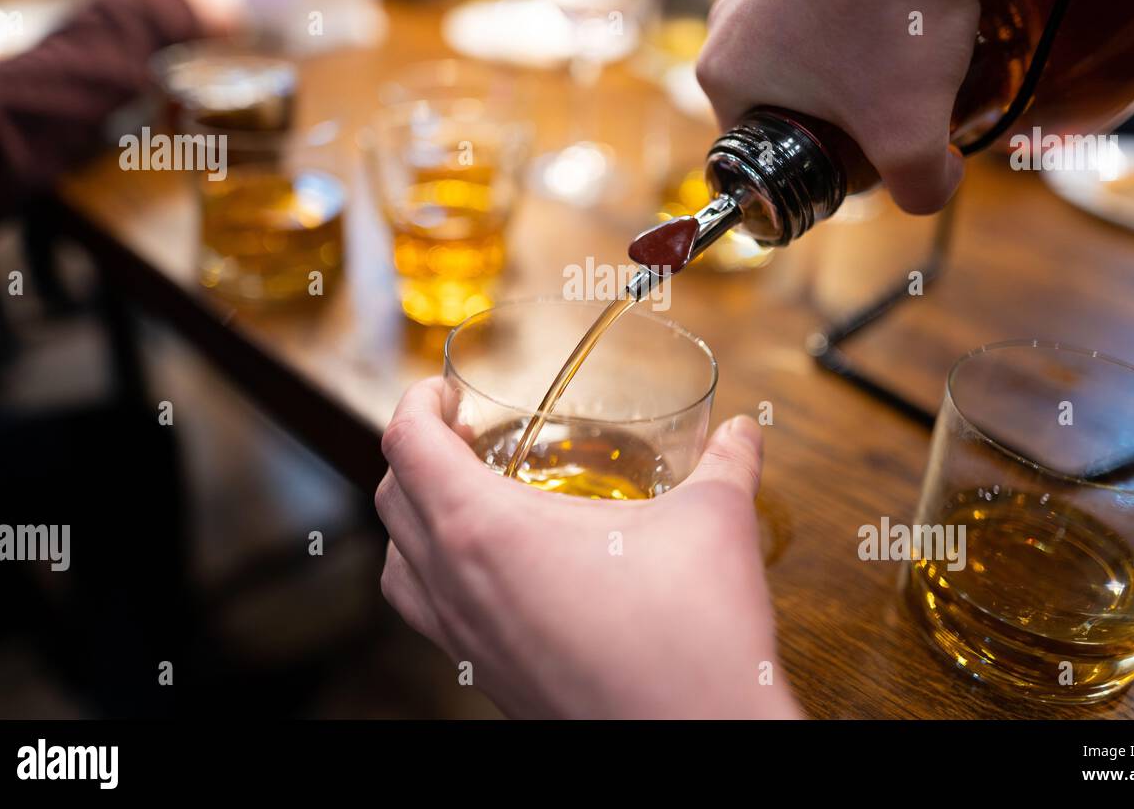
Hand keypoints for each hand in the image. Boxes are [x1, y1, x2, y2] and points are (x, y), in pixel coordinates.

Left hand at [375, 377, 800, 718]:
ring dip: (414, 520)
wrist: (696, 743)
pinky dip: (434, 580)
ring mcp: (466, 642)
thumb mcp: (715, 521)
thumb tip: (741, 433)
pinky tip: (494, 577)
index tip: (443, 391)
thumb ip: (727, 462)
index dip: (416, 402)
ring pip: (396, 567)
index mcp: (486, 530)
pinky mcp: (488, 680)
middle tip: (463, 434)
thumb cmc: (691, 638)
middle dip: (416, 452)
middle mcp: (457, 586)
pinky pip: (429, 619)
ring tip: (462, 499)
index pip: (406, 445)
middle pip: (392, 499)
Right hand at [696, 0, 1055, 212]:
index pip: (763, 157)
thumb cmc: (895, 19)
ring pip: (816, 55)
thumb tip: (932, 186)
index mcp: (723, 75)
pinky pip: (835, 7)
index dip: (819, 173)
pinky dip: (872, 21)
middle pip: (791, 107)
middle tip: (896, 115)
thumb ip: (919, 190)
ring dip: (862, 70)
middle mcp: (730, 21)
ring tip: (910, 62)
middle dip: (845, 120)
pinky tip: (911, 16)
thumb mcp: (910, 137)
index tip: (867, 162)